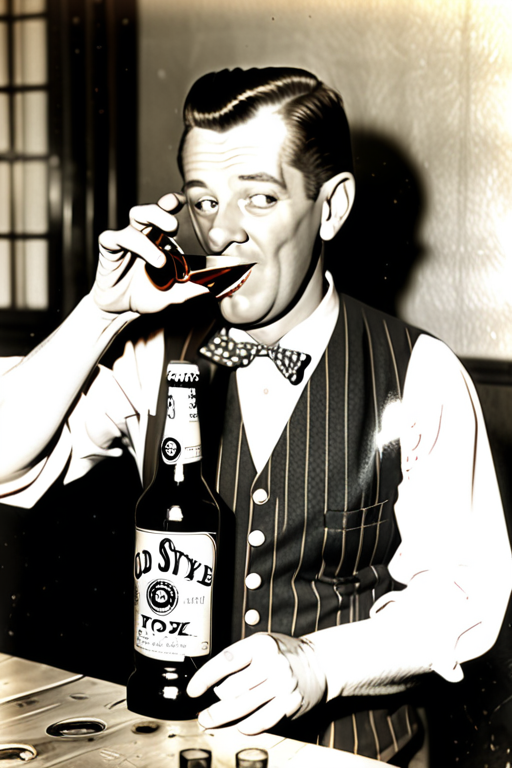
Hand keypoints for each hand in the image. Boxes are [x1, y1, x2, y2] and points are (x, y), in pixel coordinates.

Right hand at [92, 193, 206, 314]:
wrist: (122, 309)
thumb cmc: (147, 294)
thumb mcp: (176, 293)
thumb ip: (194, 287)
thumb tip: (216, 287)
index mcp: (159, 239)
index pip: (165, 213)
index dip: (172, 202)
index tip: (184, 201)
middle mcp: (143, 234)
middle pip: (150, 210)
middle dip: (162, 212)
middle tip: (173, 227)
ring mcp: (126, 238)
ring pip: (135, 216)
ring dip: (148, 233)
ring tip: (161, 258)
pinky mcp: (109, 248)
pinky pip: (113, 237)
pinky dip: (130, 244)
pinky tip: (143, 259)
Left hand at [187, 633, 326, 734]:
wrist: (320, 663)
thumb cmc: (283, 653)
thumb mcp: (262, 643)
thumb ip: (240, 657)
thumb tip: (211, 683)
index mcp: (261, 644)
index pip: (226, 660)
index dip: (205, 677)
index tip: (192, 691)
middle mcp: (272, 662)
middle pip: (232, 688)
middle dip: (213, 704)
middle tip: (203, 713)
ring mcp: (282, 683)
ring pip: (243, 706)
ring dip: (222, 717)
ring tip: (210, 721)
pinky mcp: (291, 702)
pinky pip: (263, 719)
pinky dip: (247, 726)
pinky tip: (239, 726)